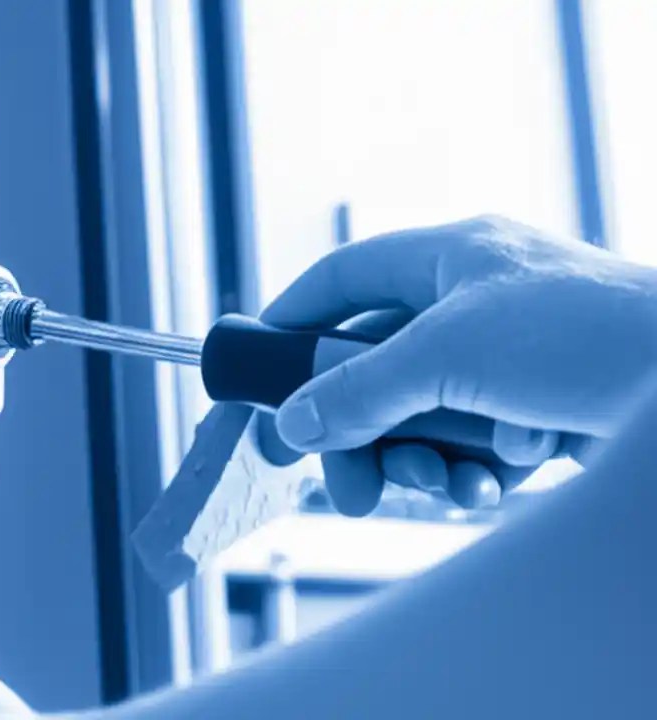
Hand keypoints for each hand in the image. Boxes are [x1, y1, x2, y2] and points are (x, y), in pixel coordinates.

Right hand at [259, 216, 656, 514]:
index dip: (291, 321)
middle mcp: (474, 303)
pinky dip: (469, 471)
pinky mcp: (537, 411)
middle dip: (357, 429)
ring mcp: (508, 360)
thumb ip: (358, 389)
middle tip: (343, 484)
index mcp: (450, 259)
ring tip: (443, 481)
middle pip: (373, 366)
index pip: (343, 279)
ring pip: (418, 416)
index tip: (256, 373)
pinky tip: (490, 484)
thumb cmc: (586, 337)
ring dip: (418, 457)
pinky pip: (469, 446)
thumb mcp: (450, 356)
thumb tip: (290, 423)